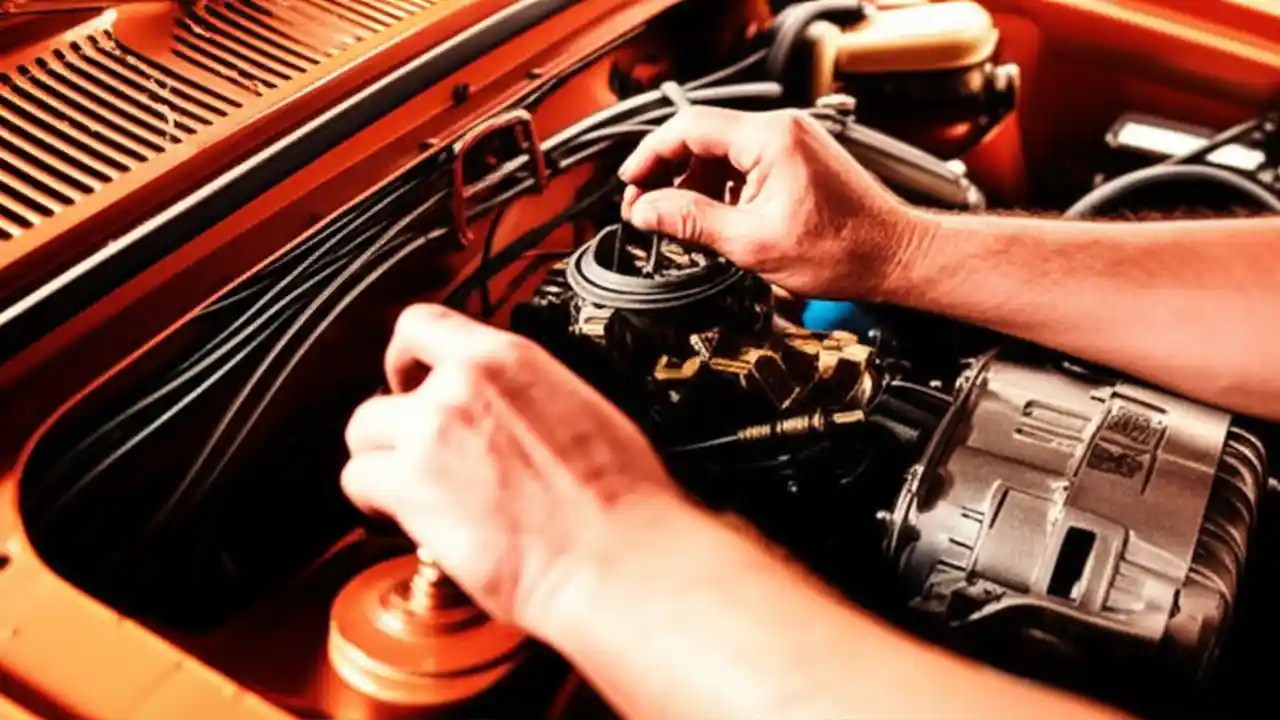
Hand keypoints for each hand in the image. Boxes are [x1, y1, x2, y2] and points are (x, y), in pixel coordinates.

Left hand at [341, 304, 681, 629]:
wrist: (614, 554)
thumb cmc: (621, 500)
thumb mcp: (583, 410)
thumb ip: (528, 398)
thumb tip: (513, 413)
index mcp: (508, 359)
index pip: (423, 324)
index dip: (404, 356)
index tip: (407, 378)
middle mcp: (461, 386)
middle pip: (382, 394)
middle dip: (394, 428)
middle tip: (417, 457)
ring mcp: (430, 433)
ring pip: (362, 436)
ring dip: (380, 465)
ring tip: (409, 495)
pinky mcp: (410, 487)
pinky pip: (357, 483)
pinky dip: (372, 504)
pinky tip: (404, 521)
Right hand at [618, 106, 933, 299]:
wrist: (893, 256)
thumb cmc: (844, 249)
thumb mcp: (752, 242)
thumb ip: (691, 221)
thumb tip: (647, 212)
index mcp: (769, 139)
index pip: (688, 128)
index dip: (649, 156)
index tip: (630, 184)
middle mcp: (782, 129)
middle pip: (701, 136)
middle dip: (666, 171)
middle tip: (645, 206)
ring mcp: (792, 141)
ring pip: (721, 151)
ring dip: (692, 182)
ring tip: (676, 219)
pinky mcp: (798, 158)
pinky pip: (745, 162)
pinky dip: (720, 186)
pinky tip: (712, 216)